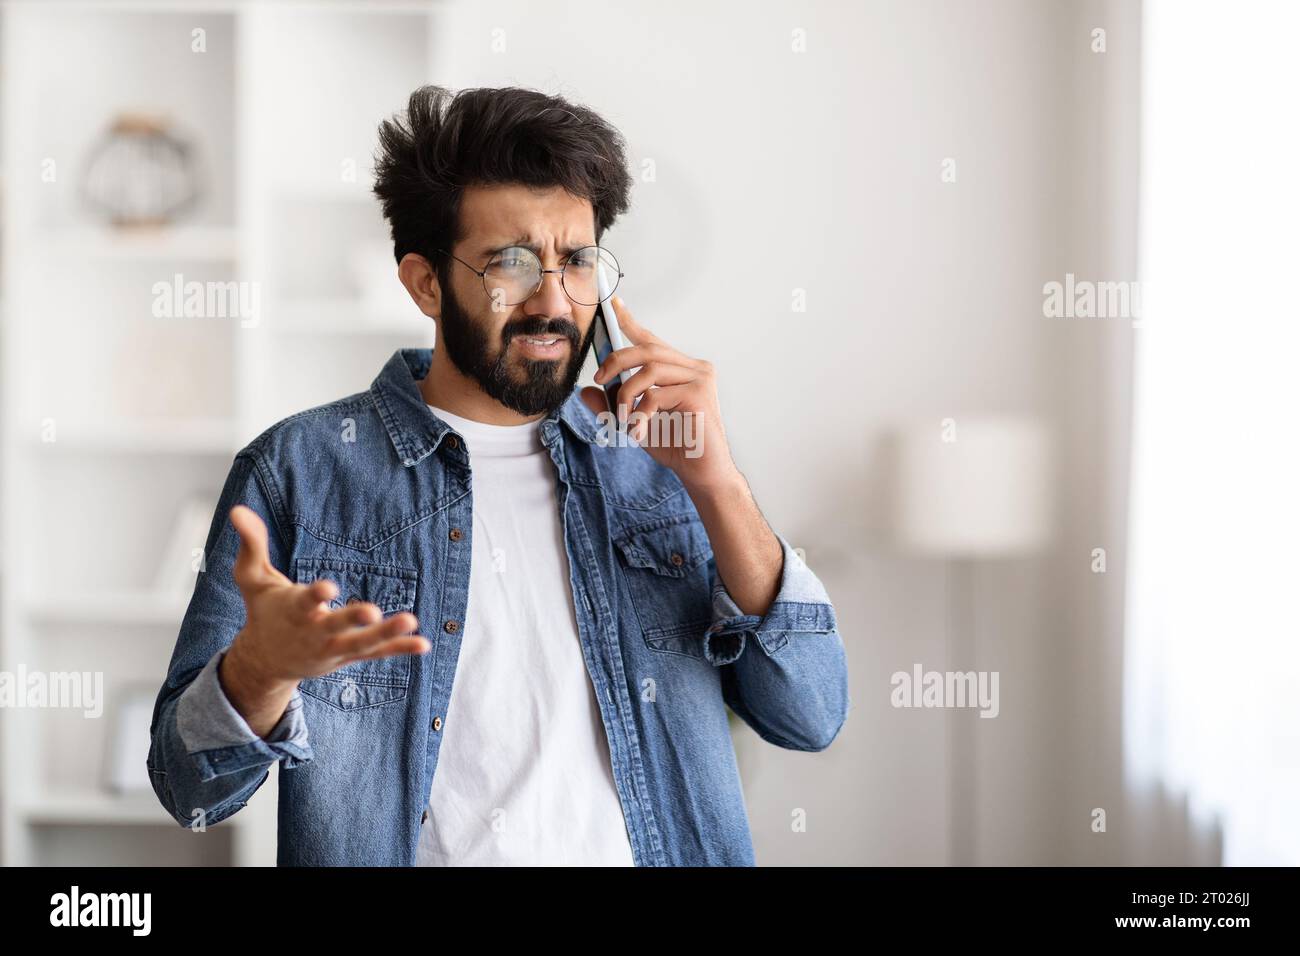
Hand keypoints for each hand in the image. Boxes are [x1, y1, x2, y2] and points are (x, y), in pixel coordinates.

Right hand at [220, 505, 429, 729]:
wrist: (265, 660)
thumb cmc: (263, 610)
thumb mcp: (252, 578)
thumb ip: (252, 544)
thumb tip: (237, 509)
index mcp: (293, 610)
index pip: (304, 601)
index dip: (316, 594)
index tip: (329, 587)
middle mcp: (314, 632)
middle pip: (336, 627)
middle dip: (352, 620)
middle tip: (372, 611)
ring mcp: (333, 648)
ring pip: (362, 644)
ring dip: (387, 634)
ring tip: (411, 621)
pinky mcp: (348, 656)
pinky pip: (377, 654)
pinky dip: (399, 648)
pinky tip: (423, 642)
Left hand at [583, 295, 742, 493]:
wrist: (702, 472)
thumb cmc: (676, 446)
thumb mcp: (635, 423)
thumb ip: (613, 407)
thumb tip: (587, 392)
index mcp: (681, 369)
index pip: (652, 340)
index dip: (630, 322)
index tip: (613, 305)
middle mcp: (694, 368)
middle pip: (647, 348)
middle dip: (616, 360)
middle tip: (600, 378)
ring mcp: (700, 378)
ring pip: (650, 368)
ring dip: (627, 393)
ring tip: (624, 417)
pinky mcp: (699, 393)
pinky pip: (657, 393)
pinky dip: (641, 413)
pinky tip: (639, 431)